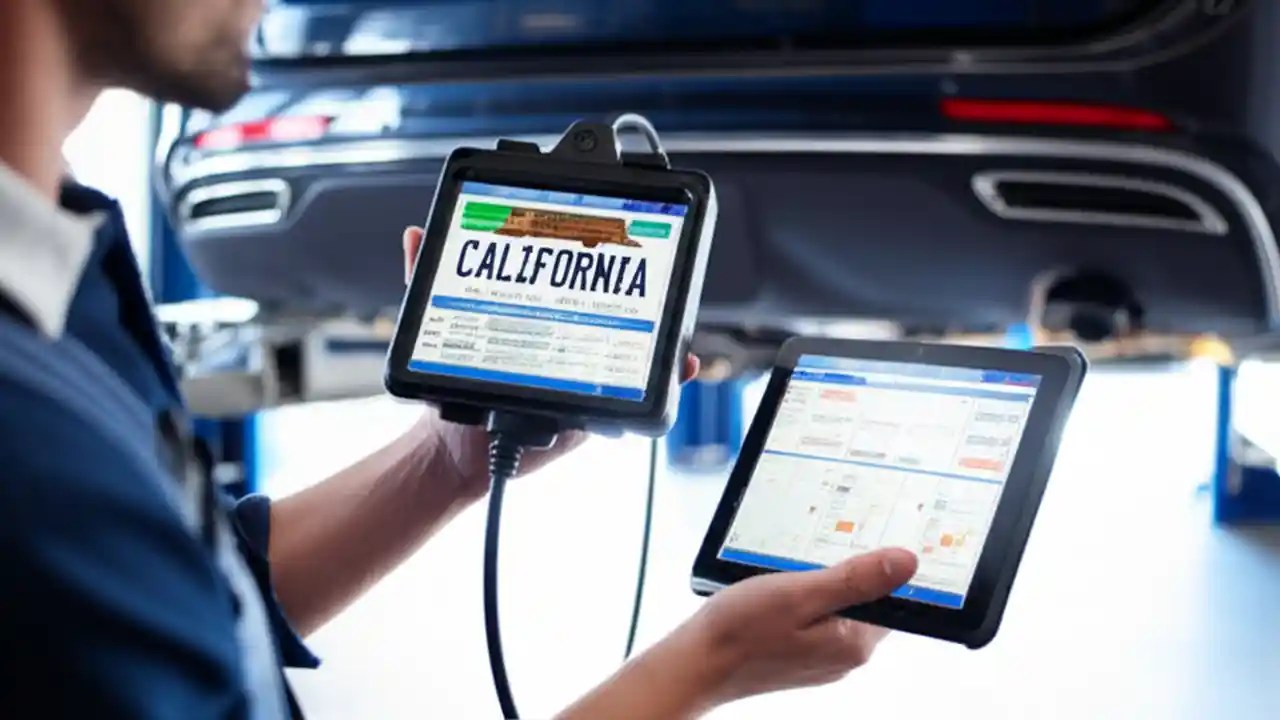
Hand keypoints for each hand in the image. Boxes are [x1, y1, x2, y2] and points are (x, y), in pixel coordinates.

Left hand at [401, 226, 699, 498]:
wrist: (459, 449)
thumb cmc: (455, 383)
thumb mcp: (440, 326)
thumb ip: (426, 279)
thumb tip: (415, 233)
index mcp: (541, 311)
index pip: (577, 274)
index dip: (600, 258)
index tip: (614, 240)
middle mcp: (570, 335)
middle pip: (617, 307)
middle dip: (643, 294)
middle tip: (651, 283)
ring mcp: (586, 370)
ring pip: (636, 345)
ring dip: (662, 335)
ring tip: (674, 331)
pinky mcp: (595, 407)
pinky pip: (637, 393)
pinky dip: (667, 381)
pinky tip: (679, 370)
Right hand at [560, 548, 917, 718]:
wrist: (696, 664)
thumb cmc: (740, 629)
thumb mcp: (799, 593)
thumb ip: (854, 578)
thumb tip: (907, 562)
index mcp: (853, 643)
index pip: (892, 597)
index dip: (880, 565)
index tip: (862, 538)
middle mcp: (843, 656)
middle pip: (866, 601)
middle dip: (847, 571)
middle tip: (815, 549)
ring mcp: (821, 659)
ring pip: (838, 608)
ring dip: (821, 583)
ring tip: (791, 568)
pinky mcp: (800, 657)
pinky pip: (815, 620)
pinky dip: (803, 599)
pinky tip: (779, 590)